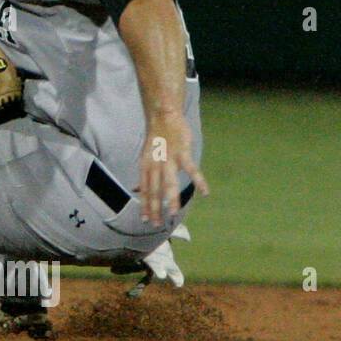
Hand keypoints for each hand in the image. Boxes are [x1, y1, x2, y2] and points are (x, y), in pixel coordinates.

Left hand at [136, 110, 208, 225]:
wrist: (162, 116)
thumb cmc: (156, 140)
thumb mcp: (145, 158)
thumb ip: (144, 175)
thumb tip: (136, 190)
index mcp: (146, 167)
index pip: (144, 190)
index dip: (145, 205)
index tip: (145, 220)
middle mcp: (155, 166)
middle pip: (154, 190)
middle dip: (155, 208)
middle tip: (156, 224)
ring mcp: (168, 159)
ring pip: (169, 182)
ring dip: (171, 198)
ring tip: (173, 213)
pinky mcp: (182, 152)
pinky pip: (191, 169)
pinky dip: (199, 181)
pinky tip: (205, 192)